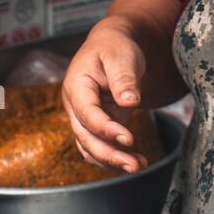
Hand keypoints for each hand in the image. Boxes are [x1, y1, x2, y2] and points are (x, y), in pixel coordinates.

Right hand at [62, 16, 146, 172]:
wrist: (112, 47)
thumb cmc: (114, 47)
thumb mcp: (121, 55)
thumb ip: (124, 78)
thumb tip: (130, 101)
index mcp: (76, 86)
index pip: (87, 113)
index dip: (106, 128)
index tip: (129, 138)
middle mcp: (75, 105)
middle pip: (86, 137)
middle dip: (109, 154)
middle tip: (134, 165)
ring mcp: (83, 118)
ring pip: (90, 148)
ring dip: (111, 161)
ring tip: (138, 166)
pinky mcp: (95, 126)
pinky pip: (99, 148)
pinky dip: (114, 158)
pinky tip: (134, 162)